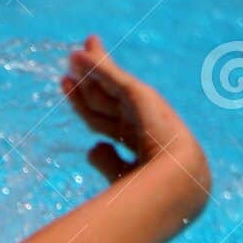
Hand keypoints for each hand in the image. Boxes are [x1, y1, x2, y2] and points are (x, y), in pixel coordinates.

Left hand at [61, 35, 210, 200]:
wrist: (177, 182)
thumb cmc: (153, 191)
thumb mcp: (122, 176)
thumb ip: (108, 162)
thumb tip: (92, 148)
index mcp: (136, 140)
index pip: (101, 118)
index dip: (82, 103)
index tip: (65, 86)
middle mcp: (138, 119)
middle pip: (103, 95)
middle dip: (87, 77)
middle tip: (72, 58)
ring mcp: (140, 106)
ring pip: (106, 82)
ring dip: (90, 65)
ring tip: (72, 53)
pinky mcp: (140, 95)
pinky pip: (112, 77)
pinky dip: (97, 64)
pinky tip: (81, 52)